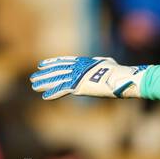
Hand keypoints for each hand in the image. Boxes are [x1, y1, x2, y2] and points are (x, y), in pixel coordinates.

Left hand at [30, 56, 147, 99]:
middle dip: (45, 74)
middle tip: (34, 78)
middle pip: (58, 70)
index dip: (53, 63)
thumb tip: (105, 61)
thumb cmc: (122, 73)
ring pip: (58, 79)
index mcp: (86, 63)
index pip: (65, 61)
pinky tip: (45, 97)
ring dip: (45, 83)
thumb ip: (104, 62)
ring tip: (34, 86)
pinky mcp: (81, 86)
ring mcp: (79, 77)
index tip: (43, 65)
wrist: (125, 78)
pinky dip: (54, 93)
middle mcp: (80, 68)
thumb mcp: (111, 64)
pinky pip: (64, 90)